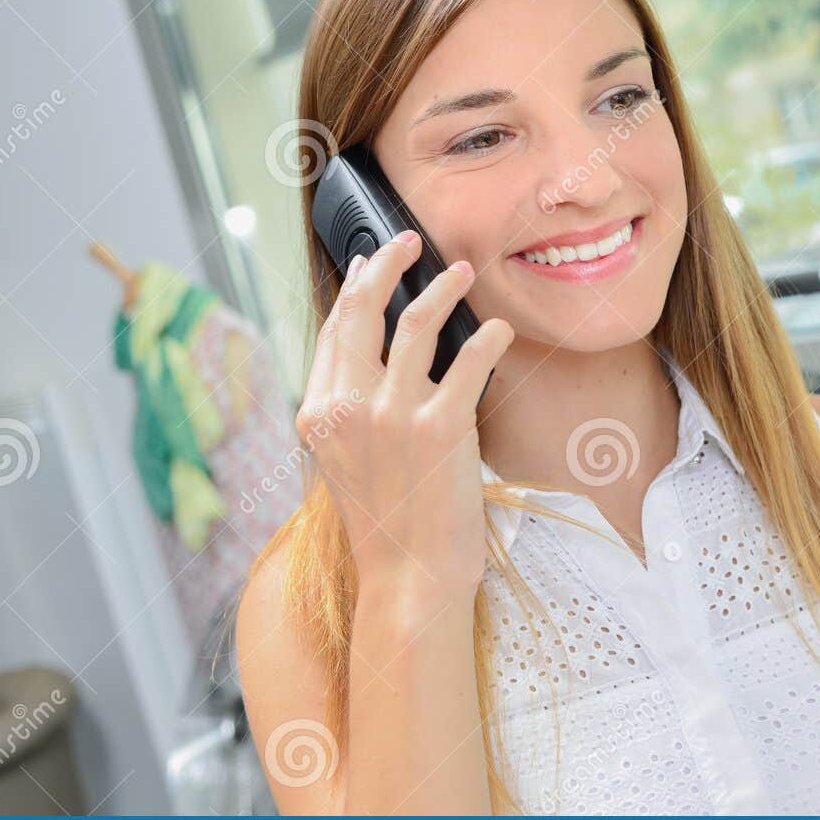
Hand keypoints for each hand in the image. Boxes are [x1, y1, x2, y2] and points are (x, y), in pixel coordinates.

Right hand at [296, 230, 513, 598]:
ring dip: (444, 288)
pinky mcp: (440, 428)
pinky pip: (469, 361)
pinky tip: (500, 328)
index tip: (373, 261)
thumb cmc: (388, 524)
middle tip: (413, 242)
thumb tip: (373, 358)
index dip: (356, 287)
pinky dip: (488, 337)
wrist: (410, 577)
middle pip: (364, 309)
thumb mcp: (347, 463)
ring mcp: (392, 415)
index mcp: (318, 414)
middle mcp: (348, 408)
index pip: (334, 330)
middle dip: (389, 264)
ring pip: (415, 323)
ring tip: (464, 271)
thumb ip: (351, 411)